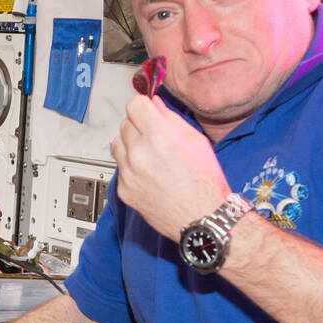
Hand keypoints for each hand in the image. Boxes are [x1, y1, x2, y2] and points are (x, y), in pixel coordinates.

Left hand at [110, 94, 231, 238]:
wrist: (202, 218)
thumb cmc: (205, 184)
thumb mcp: (196, 141)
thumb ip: (171, 118)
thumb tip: (155, 104)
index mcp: (159, 136)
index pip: (134, 104)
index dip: (143, 105)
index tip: (147, 110)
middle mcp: (140, 153)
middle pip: (125, 123)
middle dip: (138, 125)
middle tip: (154, 136)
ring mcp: (129, 173)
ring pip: (117, 144)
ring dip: (130, 144)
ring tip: (150, 154)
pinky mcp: (124, 189)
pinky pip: (120, 167)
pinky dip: (130, 166)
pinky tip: (148, 173)